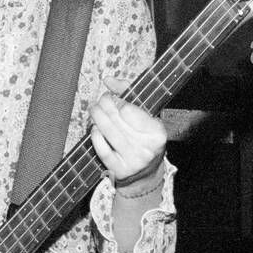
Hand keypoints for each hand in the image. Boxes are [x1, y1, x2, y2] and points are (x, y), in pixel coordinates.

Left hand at [88, 75, 166, 191]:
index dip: (117, 100)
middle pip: (116, 119)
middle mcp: (147, 148)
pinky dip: (95, 136)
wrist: (145, 173)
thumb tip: (108, 79)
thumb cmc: (144, 137)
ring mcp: (133, 161)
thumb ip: (129, 93)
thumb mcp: (146, 116)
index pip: (129, 110)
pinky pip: (101, 149)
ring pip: (107, 132)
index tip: (113, 97)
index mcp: (157, 133)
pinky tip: (95, 128)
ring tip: (94, 110)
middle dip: (104, 105)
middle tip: (100, 100)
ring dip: (97, 117)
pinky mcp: (119, 171)